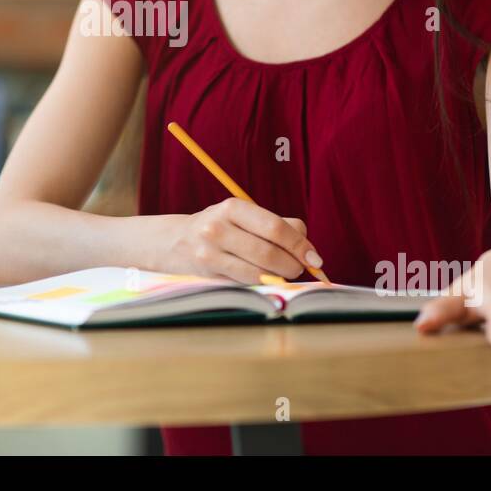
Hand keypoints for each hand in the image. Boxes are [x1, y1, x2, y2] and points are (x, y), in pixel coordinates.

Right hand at [158, 198, 321, 284]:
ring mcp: (209, 253)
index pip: (275, 227)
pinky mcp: (207, 274)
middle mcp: (217, 228)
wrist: (176, 242)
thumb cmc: (223, 229)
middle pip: (268, 252)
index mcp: (232, 207)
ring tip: (283, 273)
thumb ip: (279, 225)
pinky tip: (266, 278)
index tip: (314, 258)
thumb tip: (307, 247)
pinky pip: (245, 283)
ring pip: (258, 272)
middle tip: (300, 269)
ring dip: (279, 276)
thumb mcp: (244, 217)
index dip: (299, 245)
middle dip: (292, 265)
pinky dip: (262, 283)